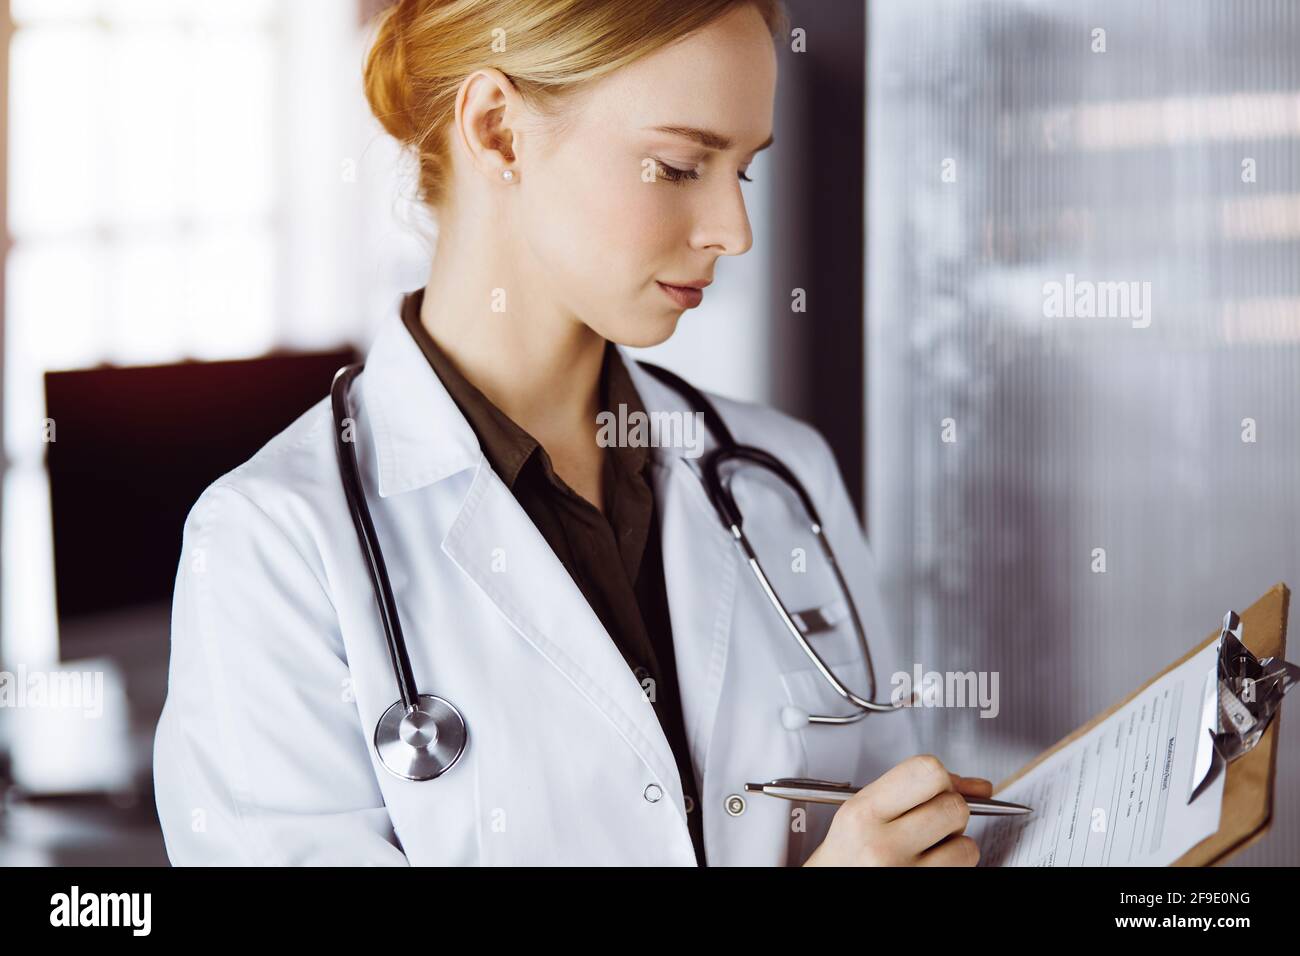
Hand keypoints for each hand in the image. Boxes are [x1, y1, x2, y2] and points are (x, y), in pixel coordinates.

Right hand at [802, 754, 991, 865]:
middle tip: (931, 818)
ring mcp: (902, 872)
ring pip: (966, 843)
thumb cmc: (850, 850)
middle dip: (950, 809)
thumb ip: (915, 788)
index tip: (936, 786)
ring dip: (955, 842)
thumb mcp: (866, 809)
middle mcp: (881, 845)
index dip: (941, 776)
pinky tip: (930, 862)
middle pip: (953, 806)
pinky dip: (955, 862)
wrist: (831, 882)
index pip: (926, 771)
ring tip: (929, 845)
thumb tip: (979, 787)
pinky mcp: (920, 888)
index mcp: (863, 812)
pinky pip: (964, 866)